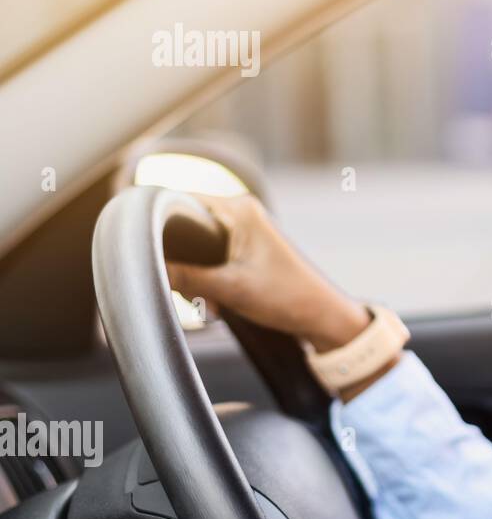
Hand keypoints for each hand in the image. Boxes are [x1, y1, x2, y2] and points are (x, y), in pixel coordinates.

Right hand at [165, 194, 369, 352]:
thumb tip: (145, 271)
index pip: (177, 202)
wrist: (321, 316)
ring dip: (194, 279)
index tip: (144, 254)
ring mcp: (243, 230)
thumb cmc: (286, 297)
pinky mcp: (244, 250)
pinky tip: (216, 305)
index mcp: (238, 208)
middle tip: (187, 291)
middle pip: (184, 229)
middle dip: (180, 263)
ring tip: (211, 303)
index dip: (155, 227)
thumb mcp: (230, 289)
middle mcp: (240, 211)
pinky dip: (207, 283)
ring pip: (195, 250)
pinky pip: (209, 261)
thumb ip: (185, 278)